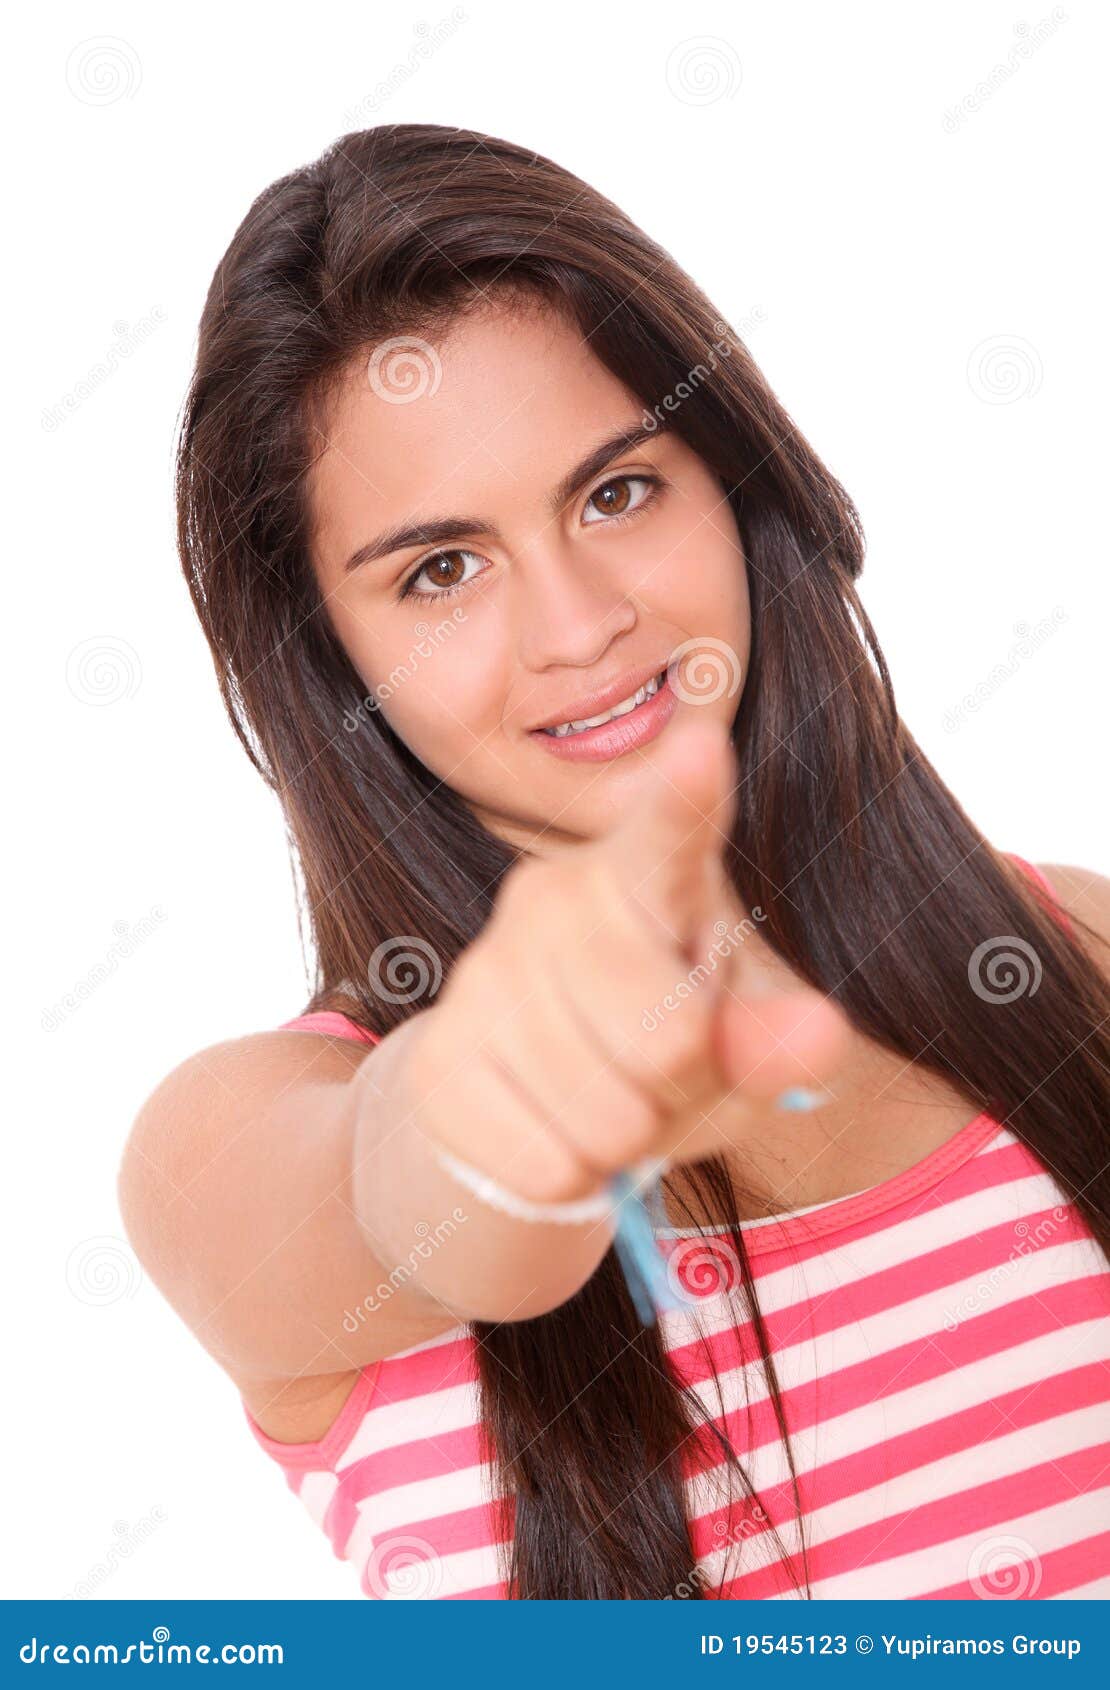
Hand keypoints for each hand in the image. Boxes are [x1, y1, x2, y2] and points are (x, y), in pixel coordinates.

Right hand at [398, 716, 848, 1203]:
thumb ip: (774, 1035)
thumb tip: (820, 1035)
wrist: (519, 1106)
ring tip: (602, 1097)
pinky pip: (547, 1165)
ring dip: (624, 1140)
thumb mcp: (731, 1040)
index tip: (702, 748)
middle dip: (680, 1086)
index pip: (668, 835)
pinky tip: (550, 1131)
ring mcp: (481, 976)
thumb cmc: (651, 1049)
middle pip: (668, 1039)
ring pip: (607, 1116)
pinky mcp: (437, 1061)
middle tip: (655, 1069)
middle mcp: (550, 901)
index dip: (685, 797)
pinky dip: (569, 1177)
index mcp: (643, 876)